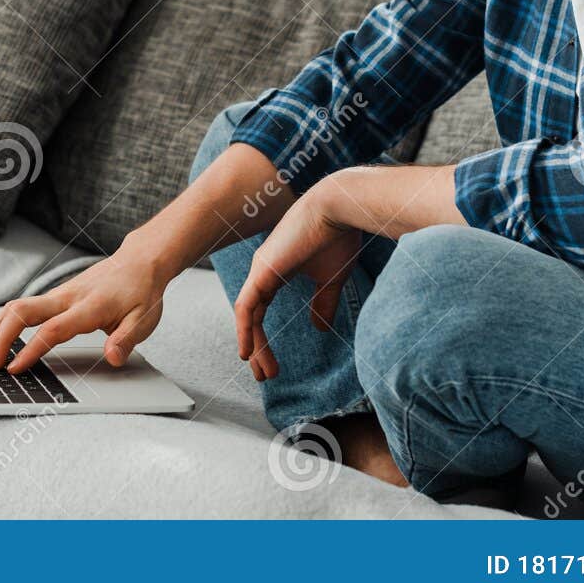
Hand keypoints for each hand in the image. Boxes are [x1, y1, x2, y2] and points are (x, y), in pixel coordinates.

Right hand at [0, 247, 168, 373]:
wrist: (140, 261)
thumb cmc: (142, 292)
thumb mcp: (144, 319)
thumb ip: (126, 340)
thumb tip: (112, 357)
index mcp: (89, 307)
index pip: (53, 329)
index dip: (31, 350)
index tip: (14, 369)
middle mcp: (68, 297)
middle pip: (22, 312)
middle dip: (0, 338)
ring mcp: (59, 294)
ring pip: (17, 307)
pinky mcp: (56, 296)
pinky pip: (23, 307)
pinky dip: (4, 323)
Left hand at [233, 186, 361, 381]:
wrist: (339, 208)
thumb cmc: (338, 236)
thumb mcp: (330, 279)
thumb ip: (323, 303)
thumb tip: (319, 328)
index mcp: (276, 272)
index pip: (262, 311)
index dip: (263, 338)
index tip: (271, 364)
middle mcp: (263, 271)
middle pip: (251, 317)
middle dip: (257, 348)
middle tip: (263, 375)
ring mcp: (260, 269)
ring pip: (247, 316)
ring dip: (253, 345)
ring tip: (261, 371)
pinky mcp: (263, 270)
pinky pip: (246, 306)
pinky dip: (244, 330)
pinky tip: (247, 352)